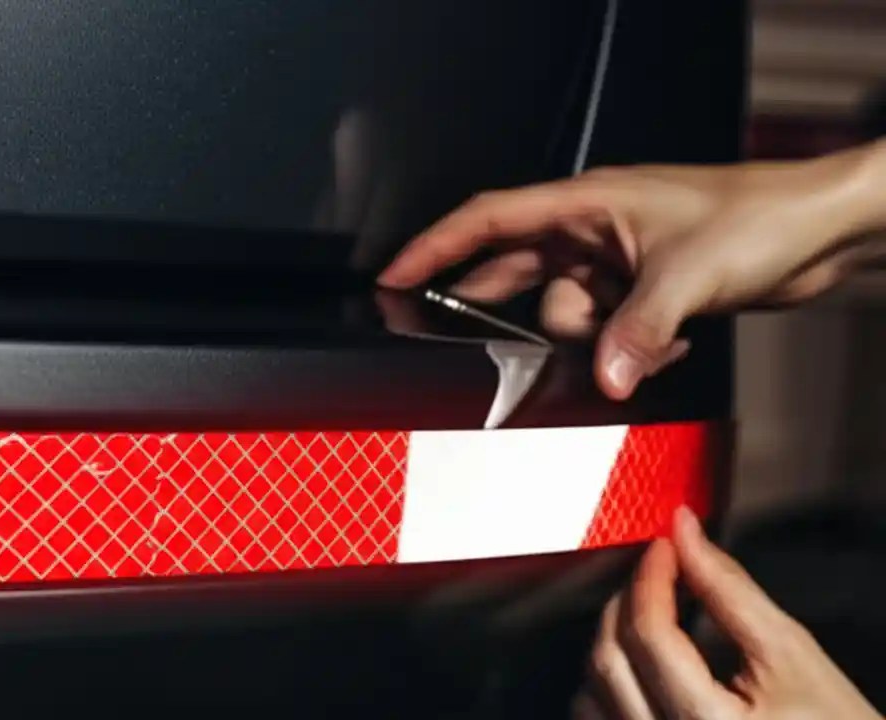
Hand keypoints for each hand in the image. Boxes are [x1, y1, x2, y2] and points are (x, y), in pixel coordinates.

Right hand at [378, 140, 885, 399]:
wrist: (822, 228)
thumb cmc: (759, 217)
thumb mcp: (689, 275)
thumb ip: (636, 331)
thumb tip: (604, 379)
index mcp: (586, 203)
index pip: (488, 219)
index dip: (433, 247)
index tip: (390, 277)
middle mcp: (591, 230)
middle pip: (517, 275)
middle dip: (507, 314)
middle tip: (473, 347)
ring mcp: (615, 261)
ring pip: (565, 314)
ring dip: (593, 343)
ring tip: (641, 343)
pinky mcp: (641, 288)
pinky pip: (604, 329)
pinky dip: (624, 347)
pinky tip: (666, 342)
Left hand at [574, 508, 879, 719]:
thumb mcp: (791, 652)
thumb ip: (730, 588)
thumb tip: (685, 531)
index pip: (648, 634)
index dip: (650, 577)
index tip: (663, 547)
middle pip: (609, 661)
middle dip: (626, 603)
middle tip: (656, 573)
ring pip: (590, 695)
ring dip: (611, 645)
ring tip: (650, 615)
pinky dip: (608, 686)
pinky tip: (641, 665)